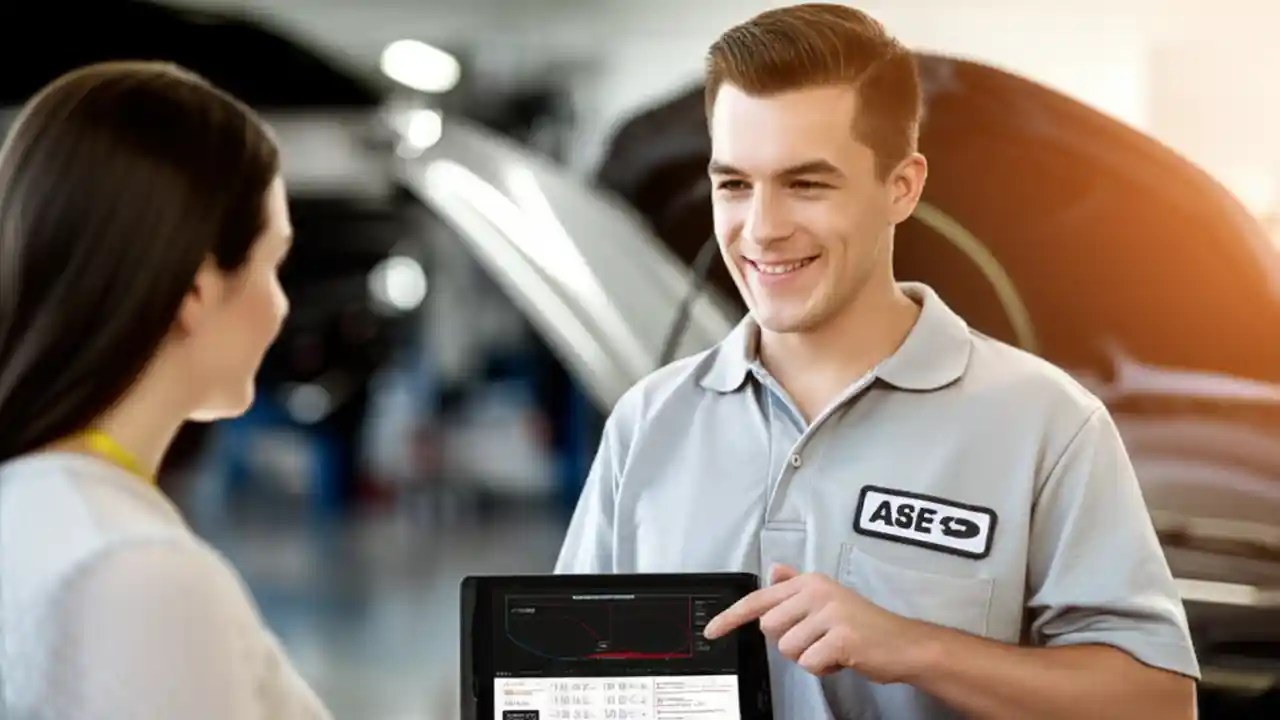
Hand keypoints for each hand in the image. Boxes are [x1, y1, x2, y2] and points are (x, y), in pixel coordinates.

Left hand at [703, 564, 932, 682]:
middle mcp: (817, 592)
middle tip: (820, 638)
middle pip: (770, 629)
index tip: (711, 632)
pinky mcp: (840, 638)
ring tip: (834, 648)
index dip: (731, 617)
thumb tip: (774, 570)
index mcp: (810, 583)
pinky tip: (843, 658)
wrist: (903, 644)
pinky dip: (824, 668)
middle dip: (792, 642)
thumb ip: (797, 587)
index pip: (760, 599)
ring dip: (809, 657)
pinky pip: (808, 663)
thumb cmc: (863, 625)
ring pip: (787, 649)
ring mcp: (829, 614)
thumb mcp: (828, 600)